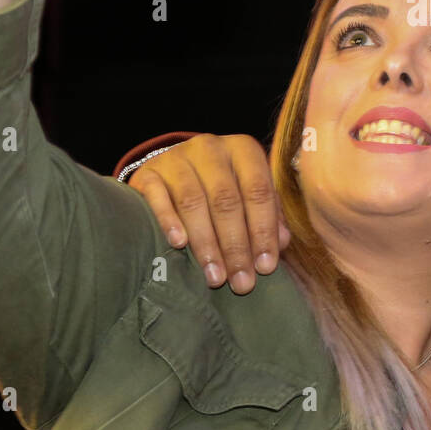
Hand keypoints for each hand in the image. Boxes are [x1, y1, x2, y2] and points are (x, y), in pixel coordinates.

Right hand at [127, 134, 289, 293]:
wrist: (172, 170)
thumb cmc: (220, 188)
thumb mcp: (248, 195)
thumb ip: (268, 216)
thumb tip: (281, 243)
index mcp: (244, 150)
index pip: (258, 191)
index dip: (263, 231)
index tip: (265, 267)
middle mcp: (211, 148)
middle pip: (226, 200)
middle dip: (235, 246)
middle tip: (240, 282)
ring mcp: (177, 157)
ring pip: (193, 202)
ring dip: (206, 244)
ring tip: (214, 276)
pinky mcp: (149, 171)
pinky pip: (158, 196)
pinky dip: (169, 220)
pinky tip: (178, 244)